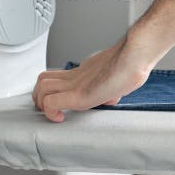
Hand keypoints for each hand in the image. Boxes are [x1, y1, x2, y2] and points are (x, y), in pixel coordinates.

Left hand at [32, 35, 154, 121]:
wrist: (134, 57)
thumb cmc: (133, 63)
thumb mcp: (120, 77)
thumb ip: (111, 87)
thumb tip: (110, 96)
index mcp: (85, 71)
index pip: (57, 76)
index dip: (52, 89)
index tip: (58, 102)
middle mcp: (76, 76)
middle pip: (43, 79)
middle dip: (40, 95)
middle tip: (48, 107)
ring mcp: (75, 84)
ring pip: (41, 87)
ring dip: (42, 103)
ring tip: (53, 112)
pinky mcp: (78, 94)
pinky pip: (50, 103)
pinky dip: (50, 112)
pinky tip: (60, 117)